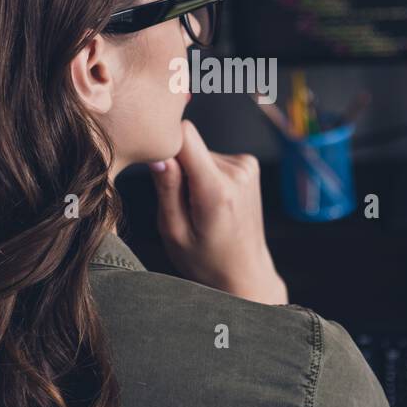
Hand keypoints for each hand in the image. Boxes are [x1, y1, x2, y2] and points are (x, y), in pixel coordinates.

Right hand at [150, 119, 288, 304]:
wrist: (244, 272)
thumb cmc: (206, 260)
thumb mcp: (174, 231)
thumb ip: (167, 189)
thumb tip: (159, 154)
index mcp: (216, 189)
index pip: (185, 135)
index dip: (165, 146)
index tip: (158, 167)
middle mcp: (237, 172)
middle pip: (190, 145)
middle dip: (179, 169)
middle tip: (182, 204)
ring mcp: (247, 166)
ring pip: (200, 152)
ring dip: (193, 174)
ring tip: (199, 207)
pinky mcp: (248, 165)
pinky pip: (213, 157)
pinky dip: (206, 175)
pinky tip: (211, 201)